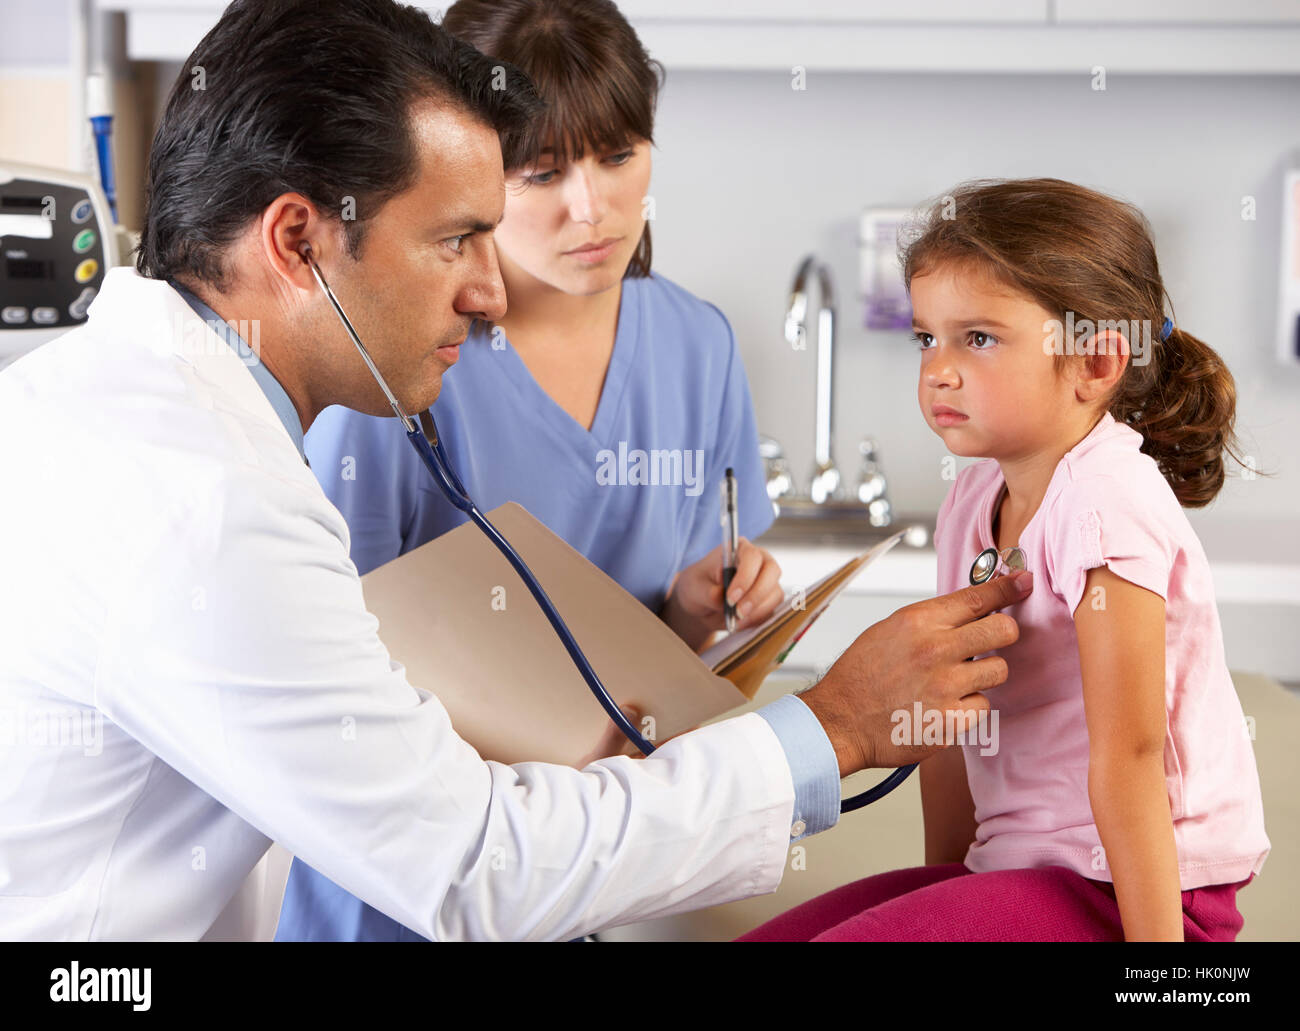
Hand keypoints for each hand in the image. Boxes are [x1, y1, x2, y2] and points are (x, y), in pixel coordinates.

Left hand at [671, 537, 783, 632]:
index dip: (745, 577)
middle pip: (772, 571)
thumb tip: (720, 596)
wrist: (703, 605)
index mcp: (739, 549)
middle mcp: (759, 561)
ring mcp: (767, 580)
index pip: (752, 556)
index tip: (730, 598)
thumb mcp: (694, 588)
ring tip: (736, 620)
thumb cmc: (699, 587)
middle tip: (738, 612)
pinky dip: (758, 619)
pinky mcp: (770, 599)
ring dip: (758, 610)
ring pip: (775, 593)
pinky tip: (740, 623)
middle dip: (756, 594)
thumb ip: (707, 592)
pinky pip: (773, 609)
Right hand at [800, 572, 1032, 777]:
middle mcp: (935, 650)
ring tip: (955, 681)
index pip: (977, 597)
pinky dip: (968, 707)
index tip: (1023, 583)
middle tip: (993, 640)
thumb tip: (972, 608)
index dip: (1008, 588)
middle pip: (1004, 630)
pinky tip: (944, 706)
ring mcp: (946, 686)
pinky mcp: (951, 720)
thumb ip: (931, 620)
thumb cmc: (860, 676)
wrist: (840, 721)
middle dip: (1004, 633)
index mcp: (918, 622)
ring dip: (984, 675)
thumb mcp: (889, 630)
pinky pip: (983, 706)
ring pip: (999, 670)